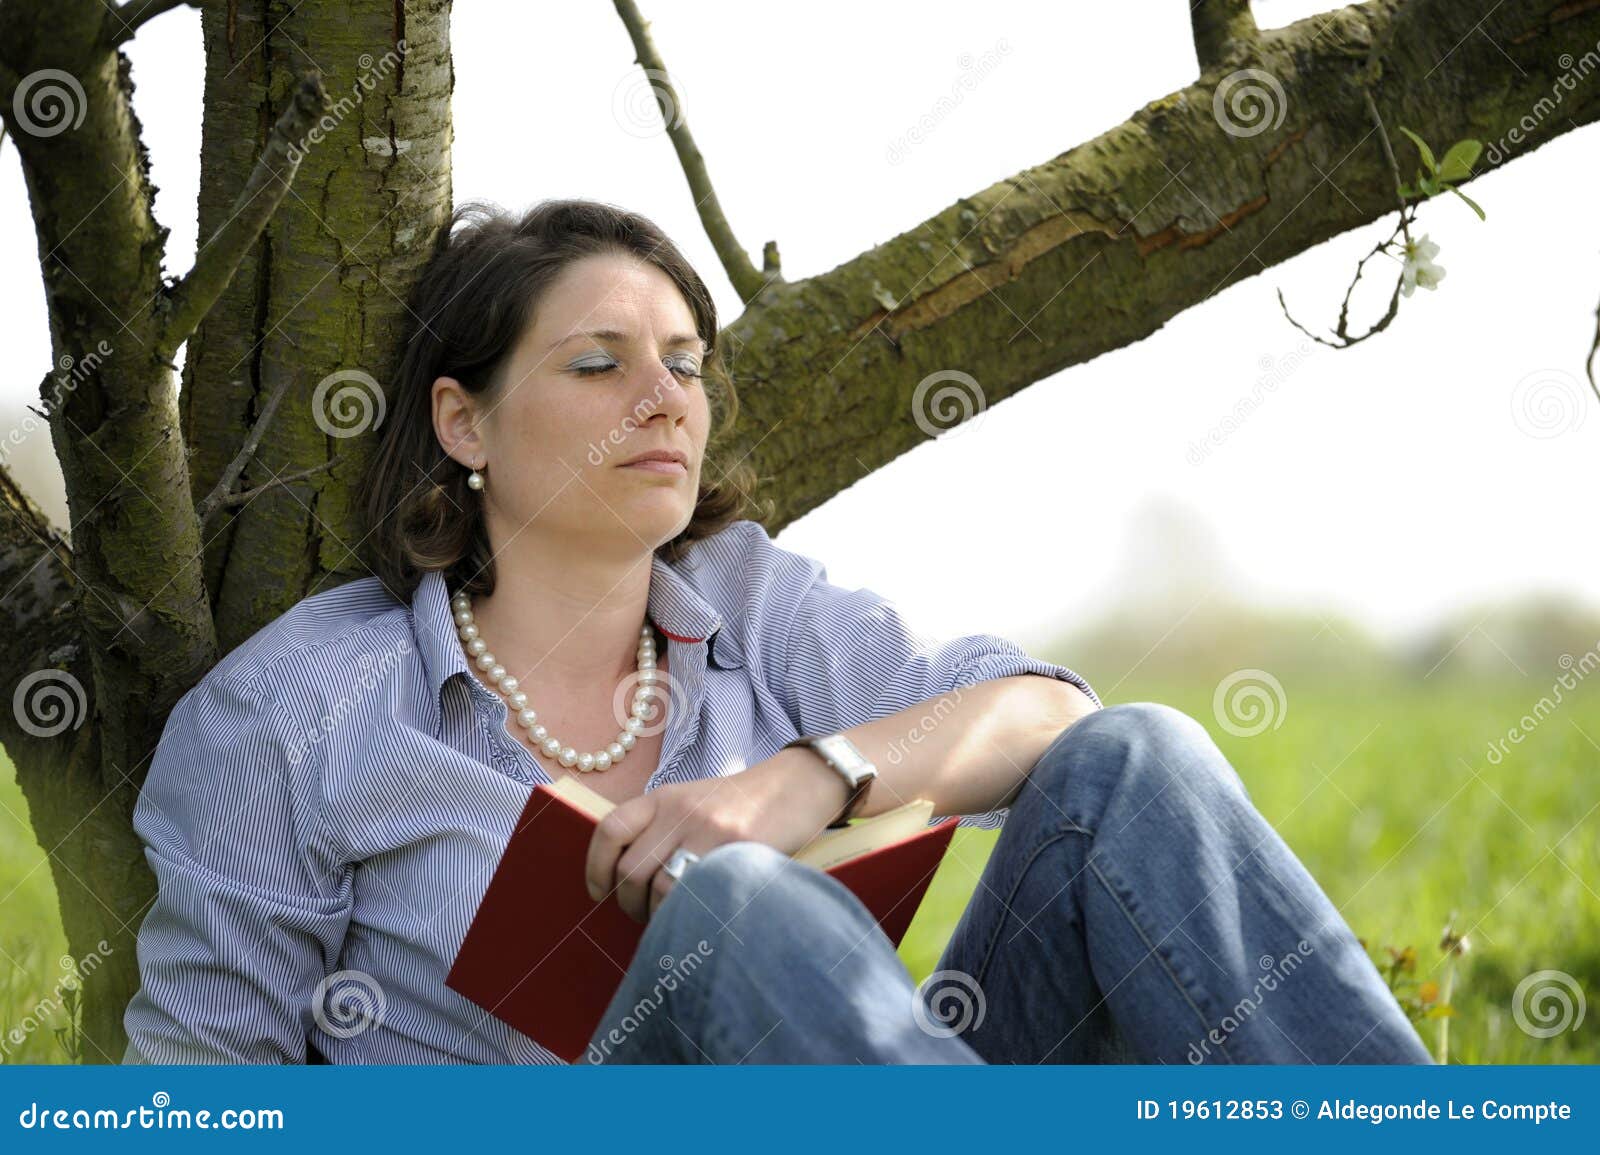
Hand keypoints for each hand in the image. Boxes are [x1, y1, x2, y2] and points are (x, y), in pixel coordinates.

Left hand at [583, 748, 850, 922]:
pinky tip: (698, 919)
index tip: (599, 892)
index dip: (596, 867)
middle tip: (643, 915)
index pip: (611, 829)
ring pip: (662, 891)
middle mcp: (680, 811)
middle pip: (632, 871)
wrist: (799, 785)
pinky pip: (698, 897)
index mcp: (664, 797)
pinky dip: (690, 917)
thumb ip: (660, 831)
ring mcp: (709, 831)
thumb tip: (626, 881)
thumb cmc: (743, 804)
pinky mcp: (737, 851)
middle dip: (630, 904)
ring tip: (673, 920)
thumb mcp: (693, 803)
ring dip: (661, 917)